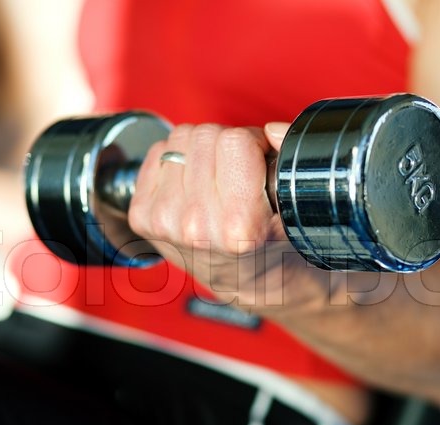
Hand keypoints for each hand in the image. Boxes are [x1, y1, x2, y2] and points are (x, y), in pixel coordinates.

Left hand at [125, 122, 326, 309]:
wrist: (247, 280)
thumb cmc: (274, 243)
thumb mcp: (297, 207)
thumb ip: (293, 159)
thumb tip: (271, 129)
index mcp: (240, 225)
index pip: (236, 140)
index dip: (253, 143)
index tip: (258, 162)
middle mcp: (197, 226)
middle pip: (205, 135)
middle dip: (225, 146)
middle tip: (237, 174)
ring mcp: (164, 222)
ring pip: (179, 140)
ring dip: (199, 152)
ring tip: (215, 180)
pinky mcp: (142, 217)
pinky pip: (156, 153)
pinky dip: (175, 161)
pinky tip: (192, 185)